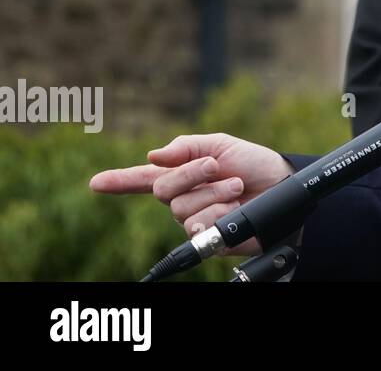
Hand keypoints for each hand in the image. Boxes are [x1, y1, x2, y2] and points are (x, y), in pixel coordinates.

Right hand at [90, 133, 294, 256]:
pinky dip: (218, 212)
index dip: (118, 181)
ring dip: (213, 192)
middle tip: (217, 167)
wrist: (283, 186)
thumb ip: (187, 147)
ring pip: (182, 208)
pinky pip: (198, 226)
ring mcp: (194, 219)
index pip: (143, 179)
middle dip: (191, 174)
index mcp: (182, 174)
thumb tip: (153, 155)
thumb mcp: (223, 145)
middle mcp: (183, 199)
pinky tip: (233, 208)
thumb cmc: (255, 165)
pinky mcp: (208, 237)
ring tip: (236, 187)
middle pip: (162, 190)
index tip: (95, 182)